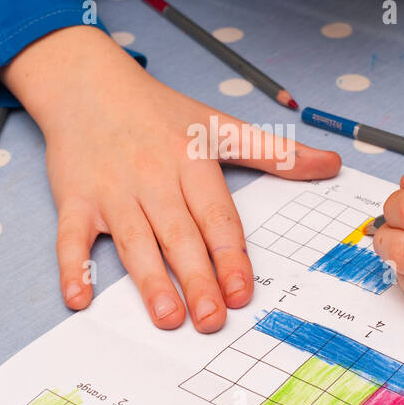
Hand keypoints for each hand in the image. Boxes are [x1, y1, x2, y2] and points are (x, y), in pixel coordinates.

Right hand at [0, 25, 340, 331]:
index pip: (216, 216)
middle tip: (213, 321)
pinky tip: (78, 299)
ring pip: (133, 241)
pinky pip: (71, 237)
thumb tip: (331, 164)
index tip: (243, 292)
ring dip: (149, 281)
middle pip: (179, 235)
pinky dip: (72, 268)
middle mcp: (153, 177)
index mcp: (191, 161)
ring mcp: (111, 190)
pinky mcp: (74, 198)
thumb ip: (276, 153)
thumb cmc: (157, 111)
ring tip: (167, 318)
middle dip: (197, 280)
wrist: (87, 83)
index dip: (231, 256)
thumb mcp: (218, 125)